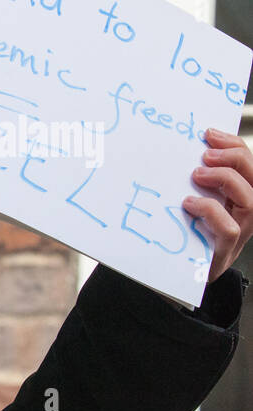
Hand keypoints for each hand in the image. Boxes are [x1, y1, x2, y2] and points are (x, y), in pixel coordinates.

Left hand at [183, 128, 251, 283]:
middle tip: (205, 155)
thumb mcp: (184, 203)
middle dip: (236, 158)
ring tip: (198, 174)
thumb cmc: (175, 234)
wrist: (167, 276)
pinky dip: (213, 212)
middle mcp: (244, 215)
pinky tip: (190, 205)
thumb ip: (190, 182)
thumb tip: (181, 150)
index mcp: (237, 198)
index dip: (235, 145)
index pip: (250, 165)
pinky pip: (231, 230)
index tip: (209, 134)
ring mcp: (237, 234)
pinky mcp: (222, 253)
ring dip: (228, 181)